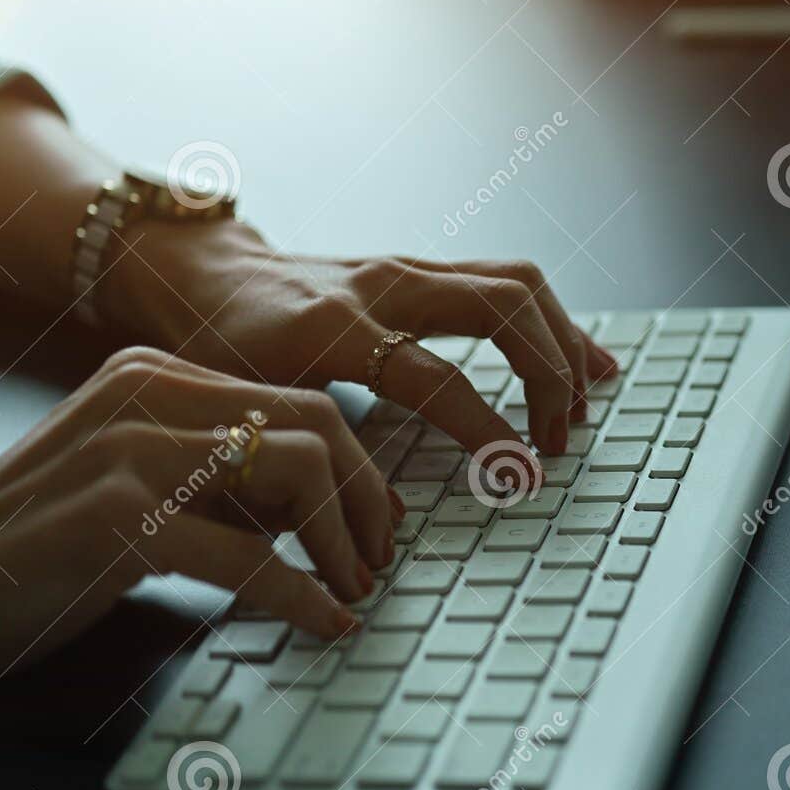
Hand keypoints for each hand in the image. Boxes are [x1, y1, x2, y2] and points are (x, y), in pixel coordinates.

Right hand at [0, 349, 398, 681]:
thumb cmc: (32, 547)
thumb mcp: (138, 488)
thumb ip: (220, 484)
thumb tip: (321, 509)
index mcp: (156, 375)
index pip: (297, 399)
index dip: (357, 462)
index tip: (378, 520)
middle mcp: (150, 392)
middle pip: (317, 421)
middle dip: (366, 495)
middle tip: (380, 558)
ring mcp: (134, 448)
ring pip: (300, 467)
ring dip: (345, 539)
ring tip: (356, 589)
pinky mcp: (120, 517)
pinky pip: (251, 555)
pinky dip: (305, 594)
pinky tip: (324, 621)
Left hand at [107, 220, 617, 461]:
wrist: (203, 275)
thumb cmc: (219, 350)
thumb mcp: (248, 411)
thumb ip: (314, 460)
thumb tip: (386, 521)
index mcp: (334, 328)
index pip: (437, 378)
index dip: (487, 430)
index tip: (523, 475)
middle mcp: (382, 285)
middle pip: (501, 306)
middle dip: (546, 374)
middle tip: (556, 440)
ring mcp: (408, 268)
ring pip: (516, 283)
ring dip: (562, 342)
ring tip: (586, 402)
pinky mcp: (424, 269)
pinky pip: (507, 283)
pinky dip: (553, 322)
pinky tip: (584, 361)